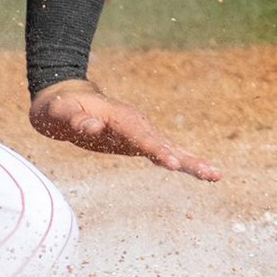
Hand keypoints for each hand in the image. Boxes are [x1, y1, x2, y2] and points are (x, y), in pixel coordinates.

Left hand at [29, 79, 221, 181]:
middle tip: (210, 173)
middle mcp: (136, 124)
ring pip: (170, 150)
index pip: (140, 136)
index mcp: (119, 117)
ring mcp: (140, 133)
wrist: (66, 101)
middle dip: (186, 159)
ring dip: (192, 163)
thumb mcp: (60, 113)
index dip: (155, 149)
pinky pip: (165, 154)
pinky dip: (184, 163)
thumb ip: (74, 120)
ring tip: (216, 176)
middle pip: (164, 144)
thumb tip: (92, 128)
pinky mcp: (140, 142)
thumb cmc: (61, 108)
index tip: (171, 164)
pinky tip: (203, 173)